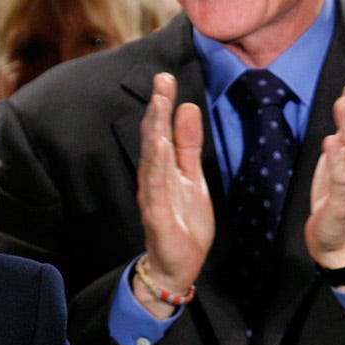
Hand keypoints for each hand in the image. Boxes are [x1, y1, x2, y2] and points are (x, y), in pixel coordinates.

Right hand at [137, 72, 213, 308]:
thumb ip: (189, 145)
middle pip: (153, 139)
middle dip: (157, 110)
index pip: (160, 131)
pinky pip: (156, 188)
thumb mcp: (193, 177)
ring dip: (155, 132)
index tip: (166, 78)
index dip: (163, 104)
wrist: (178, 266)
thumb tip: (187, 108)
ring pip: (152, 160)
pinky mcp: (157, 216)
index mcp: (162, 168)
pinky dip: (156, 167)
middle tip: (162, 81)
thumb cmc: (183, 222)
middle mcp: (153, 179)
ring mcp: (153, 197)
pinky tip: (159, 148)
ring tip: (160, 106)